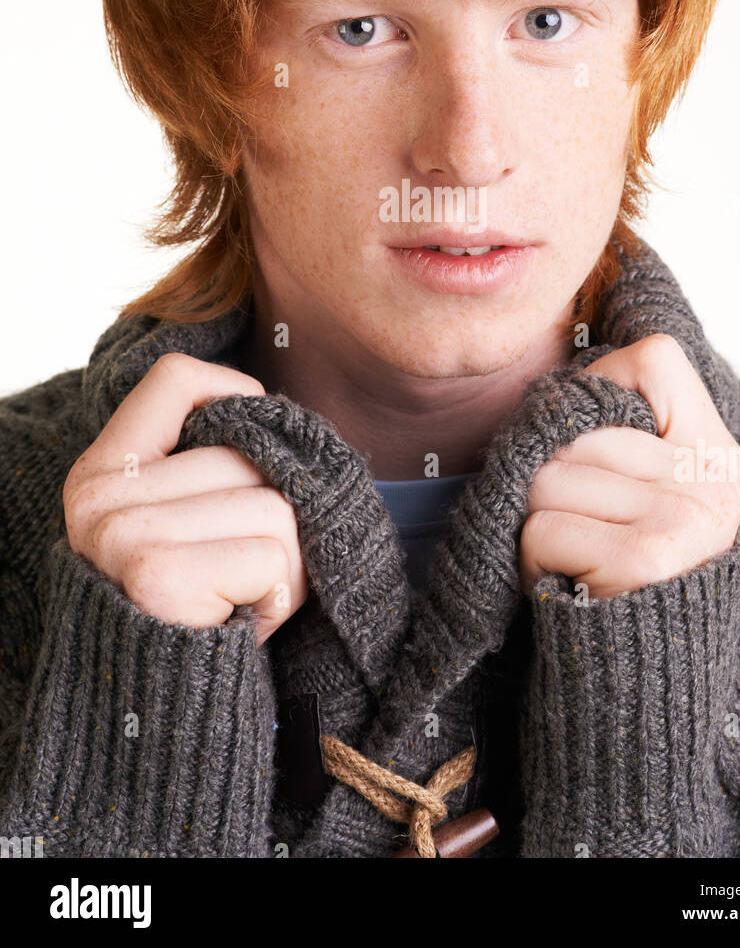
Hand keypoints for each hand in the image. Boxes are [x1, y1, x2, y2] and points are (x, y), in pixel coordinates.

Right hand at [63, 352, 308, 644]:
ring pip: (274, 506)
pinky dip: (279, 595)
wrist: (170, 713)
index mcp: (100, 472)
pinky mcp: (156, 577)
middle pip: (249, 456)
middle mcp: (98, 498)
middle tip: (245, 573)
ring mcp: (122, 536)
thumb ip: (207, 462)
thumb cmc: (195, 608)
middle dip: (278, 518)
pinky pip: (271, 556)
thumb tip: (270, 409)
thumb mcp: (184, 522)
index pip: (175, 379)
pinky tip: (243, 621)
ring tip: (244, 598)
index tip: (252, 451)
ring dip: (287, 564)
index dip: (235, 397)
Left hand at [519, 333, 739, 598]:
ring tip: (576, 555)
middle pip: (577, 429)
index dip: (603, 388)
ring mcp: (681, 518)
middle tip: (582, 525)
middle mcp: (711, 481)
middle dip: (554, 477)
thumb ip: (621, 430)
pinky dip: (533, 560)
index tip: (601, 448)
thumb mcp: (650, 488)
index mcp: (716, 452)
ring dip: (538, 523)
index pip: (653, 358)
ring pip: (548, 477)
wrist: (642, 679)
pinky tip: (568, 580)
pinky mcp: (643, 559)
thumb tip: (549, 398)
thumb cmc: (624, 567)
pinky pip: (541, 529)